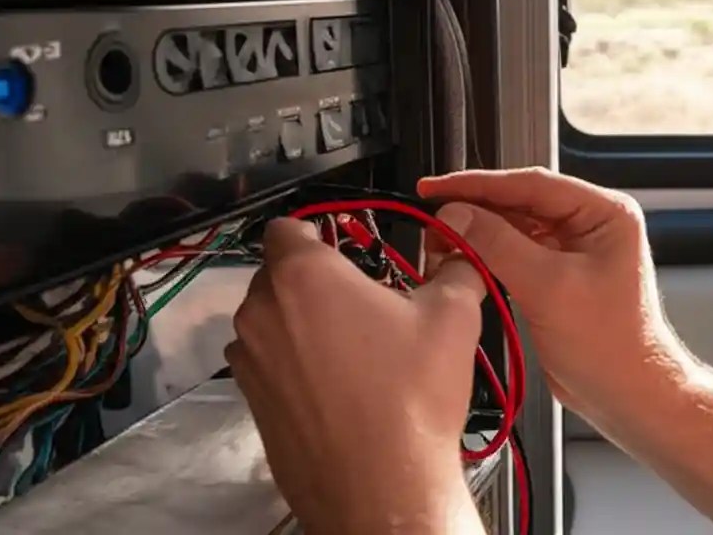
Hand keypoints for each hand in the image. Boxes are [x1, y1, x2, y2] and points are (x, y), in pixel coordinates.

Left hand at [226, 219, 486, 534]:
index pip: (287, 226)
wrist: (383, 487)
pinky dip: (296, 364)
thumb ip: (455, 270)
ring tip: (357, 348)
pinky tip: (342, 385)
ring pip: (273, 320)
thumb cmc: (410, 401)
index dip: (317, 230)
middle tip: (365, 301)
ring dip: (303, 323)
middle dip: (317, 281)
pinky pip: (270, 363)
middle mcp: (262, 312)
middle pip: (279, 274)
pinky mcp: (252, 401)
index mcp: (304, 276)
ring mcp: (251, 361)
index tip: (344, 246)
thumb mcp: (453, 317)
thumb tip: (461, 257)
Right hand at [419, 168, 688, 426]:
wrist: (628, 396)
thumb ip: (498, 245)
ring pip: (513, 229)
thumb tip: (456, 215)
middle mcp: (590, 225)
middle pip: (519, 203)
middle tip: (432, 219)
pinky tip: (461, 261)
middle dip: (474, 211)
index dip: (478, 183)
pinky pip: (514, 255)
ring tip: (439, 241)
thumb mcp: (549, 288)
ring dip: (476, 235)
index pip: (531, 183)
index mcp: (604, 213)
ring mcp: (573, 252)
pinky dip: (486, 257)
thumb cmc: (613, 347)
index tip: (437, 187)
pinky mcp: (557, 278)